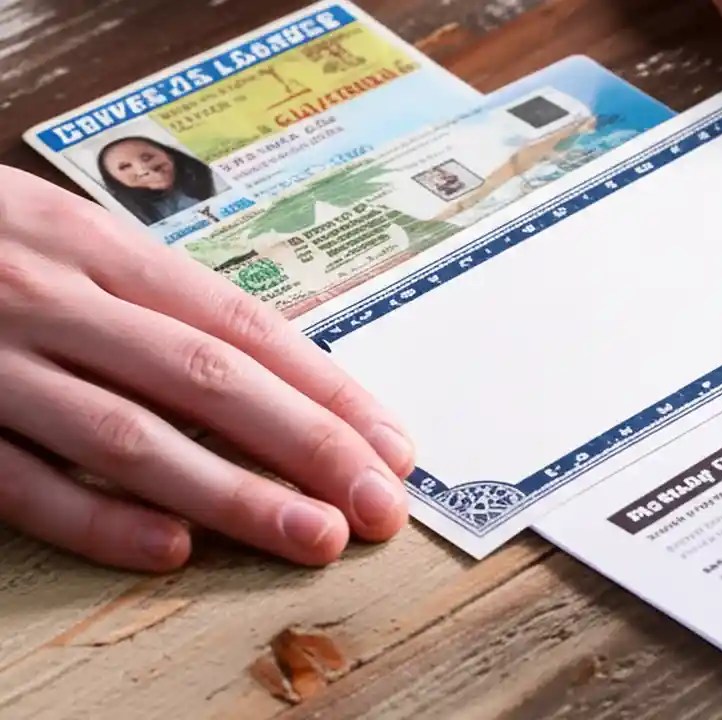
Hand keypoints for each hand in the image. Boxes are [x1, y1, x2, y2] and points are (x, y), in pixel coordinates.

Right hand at [0, 167, 414, 571]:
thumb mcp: (69, 236)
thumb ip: (160, 301)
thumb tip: (283, 376)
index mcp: (99, 245)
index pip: (244, 325)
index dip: (327, 389)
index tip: (391, 444)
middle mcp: (53, 296)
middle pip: (207, 377)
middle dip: (306, 445)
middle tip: (379, 504)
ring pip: (127, 433)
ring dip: (231, 491)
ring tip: (310, 536)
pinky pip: (18, 479)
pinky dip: (96, 517)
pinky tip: (170, 550)